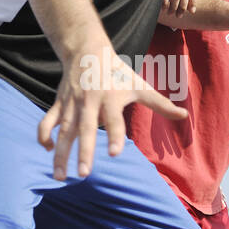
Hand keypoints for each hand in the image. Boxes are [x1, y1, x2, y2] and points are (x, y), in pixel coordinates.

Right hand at [38, 43, 187, 178]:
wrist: (87, 50)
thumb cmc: (117, 72)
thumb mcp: (139, 85)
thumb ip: (160, 104)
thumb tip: (184, 116)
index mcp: (110, 97)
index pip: (114, 119)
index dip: (114, 135)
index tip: (114, 154)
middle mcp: (89, 101)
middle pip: (85, 128)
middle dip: (83, 151)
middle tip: (84, 175)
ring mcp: (71, 103)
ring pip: (62, 131)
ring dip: (59, 154)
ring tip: (59, 177)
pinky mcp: (58, 104)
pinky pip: (47, 122)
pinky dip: (44, 136)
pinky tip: (48, 151)